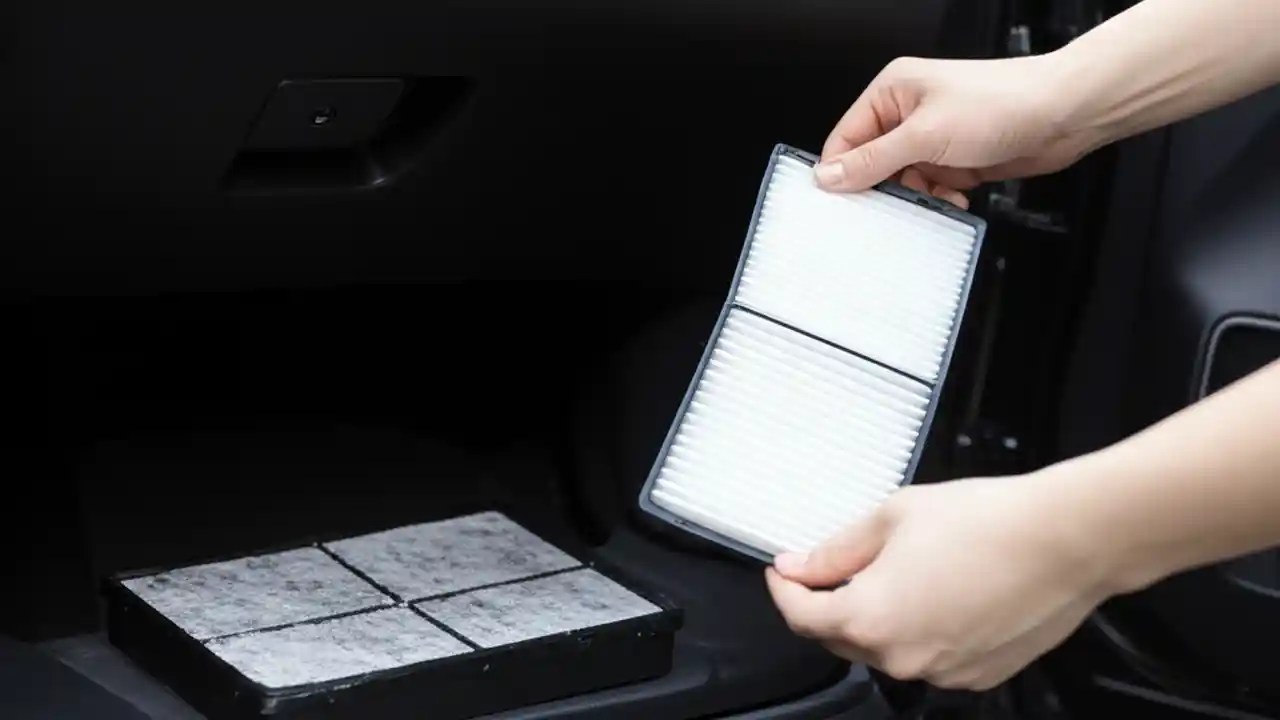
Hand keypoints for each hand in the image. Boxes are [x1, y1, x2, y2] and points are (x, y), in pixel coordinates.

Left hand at [765, 474, 1113, 689]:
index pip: (802, 617)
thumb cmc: (985, 522)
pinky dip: (919, 630)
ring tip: (898, 571)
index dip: (785, 591)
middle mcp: (903, 658)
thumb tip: (800, 566)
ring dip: (877, 617)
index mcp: (871, 619)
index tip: (784, 571)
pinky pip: (928, 656)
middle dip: (827, 604)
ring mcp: (943, 673)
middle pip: (840, 638)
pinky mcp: (978, 675)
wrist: (1066, 540)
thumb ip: (836, 550)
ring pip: (887, 649)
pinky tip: (937, 592)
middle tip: (830, 566)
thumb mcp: (892, 518)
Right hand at [815, 54, 1100, 208]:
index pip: (846, 138)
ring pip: (902, 182)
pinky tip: (954, 201)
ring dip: (914, 199)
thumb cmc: (1001, 103)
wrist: (1064, 114)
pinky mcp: (955, 161)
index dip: (840, 172)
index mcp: (892, 92)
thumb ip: (873, 160)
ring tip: (931, 201)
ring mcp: (933, 139)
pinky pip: (930, 190)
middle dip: (881, 189)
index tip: (839, 205)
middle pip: (872, 164)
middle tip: (885, 211)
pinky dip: (938, 202)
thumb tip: (828, 176)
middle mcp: (908, 114)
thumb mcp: (926, 135)